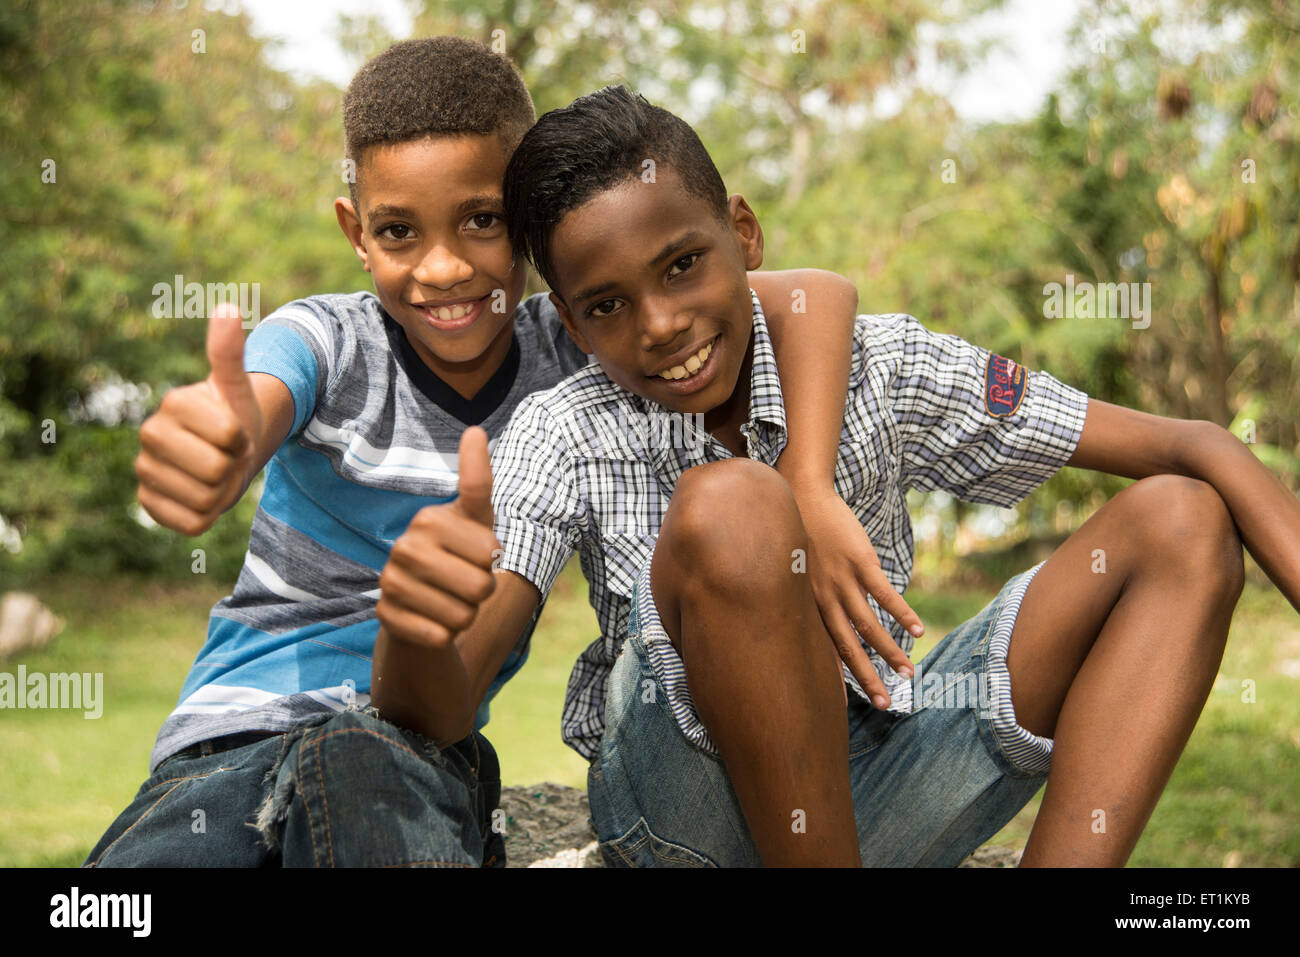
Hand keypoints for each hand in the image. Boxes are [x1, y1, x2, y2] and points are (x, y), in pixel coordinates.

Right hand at [135, 303, 263, 535]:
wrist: (227, 451)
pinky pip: (191, 523)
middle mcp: (149, 437)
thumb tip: (227, 306)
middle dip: (233, 467)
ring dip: (222, 492)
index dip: (243, 438)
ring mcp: (145, 472)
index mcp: (173, 405)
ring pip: (206, 499)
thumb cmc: (235, 416)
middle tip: (227, 455)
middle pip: (216, 471)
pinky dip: (206, 515)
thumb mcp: (238, 387)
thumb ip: (229, 352)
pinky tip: (200, 495)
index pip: (230, 436)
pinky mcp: (148, 505)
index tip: (235, 431)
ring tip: (216, 474)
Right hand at [376, 427, 499, 648]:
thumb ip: (477, 480)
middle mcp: (404, 546)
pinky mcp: (385, 617)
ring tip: (448, 601)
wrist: (421, 605)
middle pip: (481, 586)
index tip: (481, 555)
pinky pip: (440, 637)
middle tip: (465, 584)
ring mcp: (391, 582)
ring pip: (463, 615)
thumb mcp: (475, 520)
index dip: (494, 560)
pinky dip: (446, 636)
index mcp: (428, 519)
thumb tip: (475, 429)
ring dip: (465, 615)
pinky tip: (433, 623)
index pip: (491, 551)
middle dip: (482, 592)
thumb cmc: (458, 556)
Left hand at [795, 488, 923, 709]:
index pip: (822, 649)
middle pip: (848, 647)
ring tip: (909, 673)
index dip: (835, 678)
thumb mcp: (793, 572)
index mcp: (807, 604)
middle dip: (867, 678)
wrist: (801, 495)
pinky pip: (884, 593)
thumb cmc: (797, 534)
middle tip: (885, 704)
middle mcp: (823, 598)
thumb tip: (815, 619)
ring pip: (869, 626)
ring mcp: (842, 580)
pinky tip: (918, 630)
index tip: (844, 706)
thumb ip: (804, 598)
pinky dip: (902, 613)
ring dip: (891, 652)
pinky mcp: (860, 561)